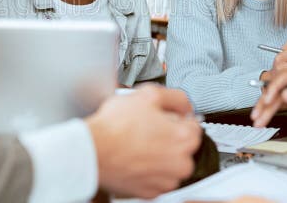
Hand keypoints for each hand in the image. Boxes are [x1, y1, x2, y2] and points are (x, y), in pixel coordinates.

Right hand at [86, 84, 201, 198]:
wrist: (92, 151)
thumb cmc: (115, 127)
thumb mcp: (148, 95)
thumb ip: (175, 97)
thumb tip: (185, 105)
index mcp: (184, 139)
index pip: (194, 126)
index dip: (178, 117)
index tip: (165, 117)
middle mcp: (180, 164)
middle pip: (183, 147)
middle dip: (169, 138)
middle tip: (147, 128)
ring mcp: (165, 181)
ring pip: (170, 165)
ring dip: (159, 155)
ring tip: (138, 143)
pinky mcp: (149, 192)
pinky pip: (155, 179)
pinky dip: (147, 170)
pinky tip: (133, 157)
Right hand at [250, 70, 286, 135]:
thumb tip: (286, 94)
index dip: (274, 88)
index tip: (267, 101)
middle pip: (278, 88)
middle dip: (265, 102)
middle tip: (257, 116)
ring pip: (277, 98)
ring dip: (265, 109)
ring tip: (257, 121)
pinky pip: (281, 104)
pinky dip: (271, 112)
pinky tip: (263, 118)